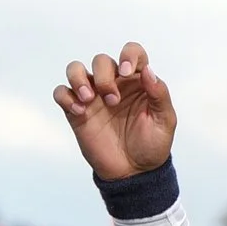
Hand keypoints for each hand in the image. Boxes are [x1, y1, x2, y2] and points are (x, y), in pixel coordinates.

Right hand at [54, 42, 176, 180]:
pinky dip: (66, 96)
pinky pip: (61, 92)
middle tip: (113, 100)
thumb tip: (148, 71)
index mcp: (137, 82)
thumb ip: (159, 94)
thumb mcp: (165, 121)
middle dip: (104, 75)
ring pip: (75, 68)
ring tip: (88, 98)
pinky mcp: (76, 111)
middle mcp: (113, 84)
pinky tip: (79, 111)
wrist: (134, 172)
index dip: (128, 55)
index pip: (132, 53)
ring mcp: (93, 96)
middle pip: (101, 60)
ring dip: (78, 78)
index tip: (127, 72)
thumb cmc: (152, 145)